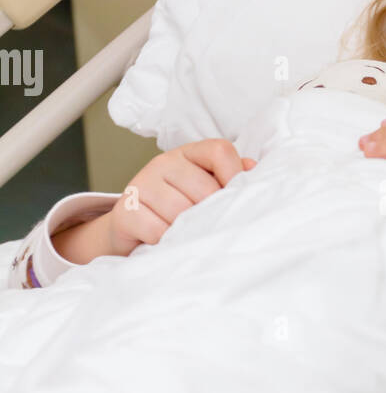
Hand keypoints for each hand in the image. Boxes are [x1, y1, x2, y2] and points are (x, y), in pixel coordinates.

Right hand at [104, 139, 256, 256]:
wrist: (131, 229)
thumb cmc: (177, 208)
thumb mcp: (204, 188)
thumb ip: (229, 177)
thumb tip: (253, 169)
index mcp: (188, 153)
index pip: (220, 151)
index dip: (234, 176)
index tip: (235, 199)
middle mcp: (164, 162)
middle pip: (205, 188)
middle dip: (210, 213)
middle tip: (207, 225)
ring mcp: (142, 183)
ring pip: (181, 212)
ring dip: (188, 230)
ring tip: (186, 234)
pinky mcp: (125, 210)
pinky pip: (158, 230)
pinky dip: (166, 241)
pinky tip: (166, 241)